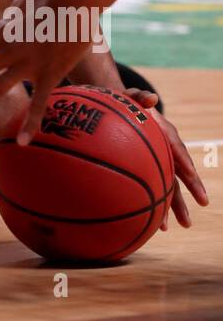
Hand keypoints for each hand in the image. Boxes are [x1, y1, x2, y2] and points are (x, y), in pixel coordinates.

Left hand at [123, 88, 208, 230]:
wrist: (117, 113)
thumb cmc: (124, 104)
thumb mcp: (129, 96)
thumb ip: (139, 96)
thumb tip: (150, 97)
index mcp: (164, 132)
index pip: (177, 147)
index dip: (184, 160)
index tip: (191, 174)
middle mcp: (165, 150)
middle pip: (180, 171)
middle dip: (192, 188)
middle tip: (204, 203)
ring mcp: (158, 161)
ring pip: (170, 186)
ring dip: (176, 205)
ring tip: (185, 224)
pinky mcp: (148, 170)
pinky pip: (155, 190)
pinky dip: (157, 206)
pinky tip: (157, 224)